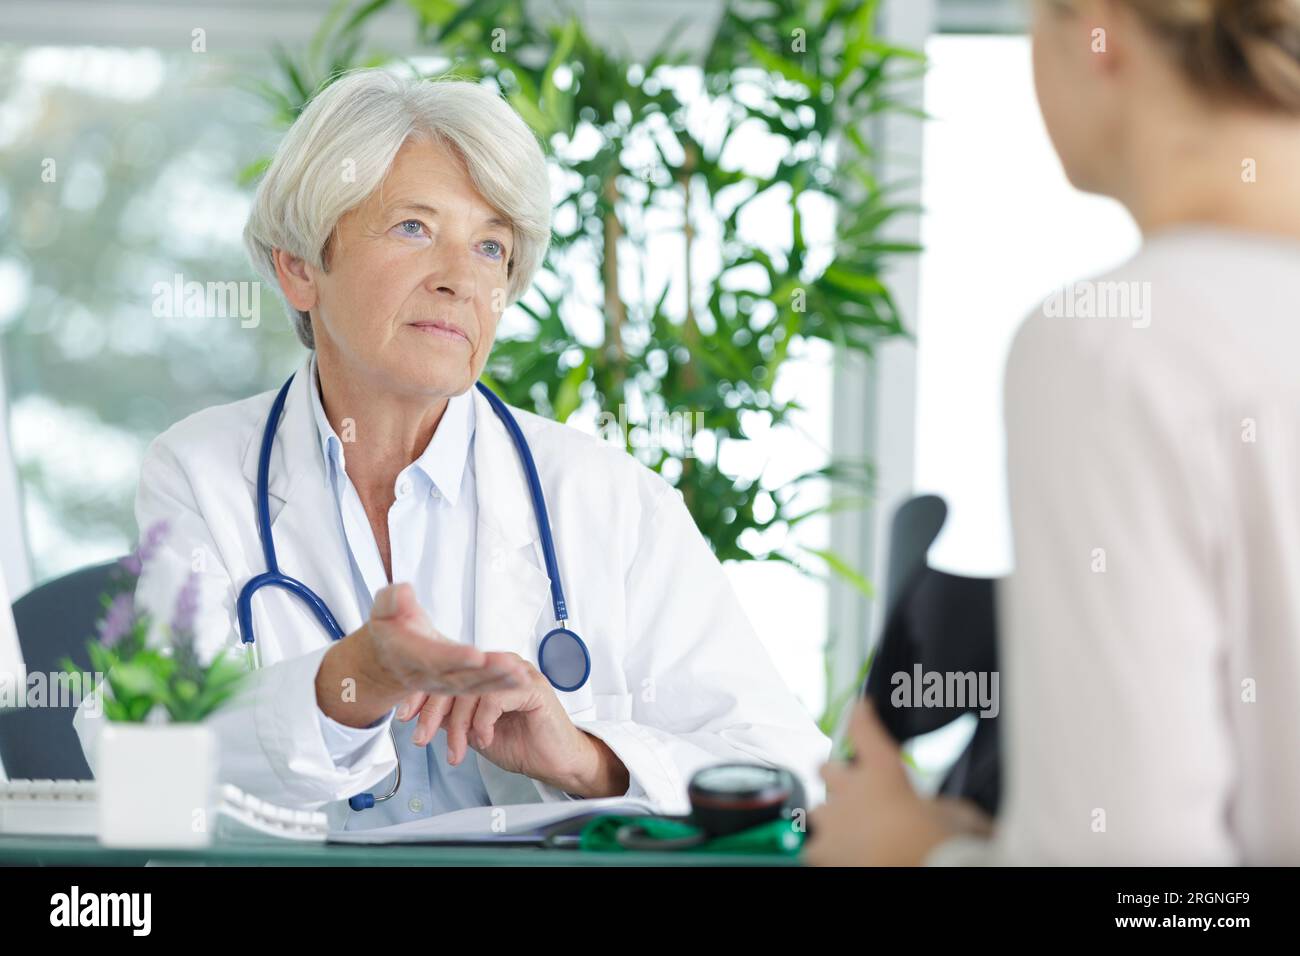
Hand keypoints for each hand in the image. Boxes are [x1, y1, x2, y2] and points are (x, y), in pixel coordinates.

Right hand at [315, 582, 523, 726]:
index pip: (432, 658)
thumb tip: (403, 593)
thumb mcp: (383, 608)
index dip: (454, 658)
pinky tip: (521, 679)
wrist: (388, 658)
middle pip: (458, 677)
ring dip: (498, 681)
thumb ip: (392, 601)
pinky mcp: (457, 685)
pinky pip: (479, 687)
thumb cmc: (390, 628)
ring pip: (472, 686)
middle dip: (485, 672)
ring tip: (521, 675)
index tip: (476, 654)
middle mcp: (426, 674)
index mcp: (407, 654)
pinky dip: (501, 685)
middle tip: (509, 665)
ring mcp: (442, 683)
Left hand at [396, 654, 629, 796]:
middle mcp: (503, 668)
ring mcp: (518, 675)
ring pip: (473, 689)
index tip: (404, 716)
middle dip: (433, 712)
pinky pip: (494, 699)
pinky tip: (484, 738)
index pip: (449, 675)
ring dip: (459, 723)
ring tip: (459, 747)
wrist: (555, 762)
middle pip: (457, 679)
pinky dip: (483, 722)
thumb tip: (423, 713)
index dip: (424, 695)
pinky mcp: (533, 689)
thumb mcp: (475, 731)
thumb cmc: (522, 744)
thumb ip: (455, 717)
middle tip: (422, 737)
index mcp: (489, 673)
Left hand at [803, 698, 992, 865]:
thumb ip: (937, 805)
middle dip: (835, 776)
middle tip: (851, 790)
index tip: (860, 707)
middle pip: (826, 769)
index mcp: (883, 772)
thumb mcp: (954, 814)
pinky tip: (841, 856)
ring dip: (829, 817)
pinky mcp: (823, 853)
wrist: (929, 872)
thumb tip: (937, 811)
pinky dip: (825, 851)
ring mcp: (832, 822)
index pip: (863, 730)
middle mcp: (851, 792)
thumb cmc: (945, 844)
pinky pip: (813, 848)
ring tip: (847, 831)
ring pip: (817, 810)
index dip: (860, 715)